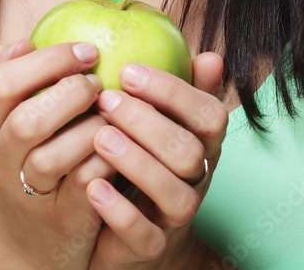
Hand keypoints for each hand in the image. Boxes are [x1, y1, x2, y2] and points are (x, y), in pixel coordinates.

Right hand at [0, 38, 120, 269]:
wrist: (28, 239)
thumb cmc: (26, 159)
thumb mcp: (7, 120)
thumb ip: (12, 78)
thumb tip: (24, 40)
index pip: (1, 81)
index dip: (47, 59)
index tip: (85, 49)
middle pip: (26, 120)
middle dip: (69, 92)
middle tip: (97, 81)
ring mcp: (27, 193)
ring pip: (52, 157)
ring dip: (89, 126)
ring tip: (108, 111)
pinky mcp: (62, 216)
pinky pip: (85, 181)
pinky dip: (105, 155)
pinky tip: (119, 139)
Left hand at [83, 52, 226, 268]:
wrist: (134, 229)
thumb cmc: (145, 157)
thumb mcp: (162, 121)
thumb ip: (178, 90)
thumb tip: (211, 55)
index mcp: (203, 142)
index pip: (209, 114)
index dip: (173, 92)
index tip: (127, 71)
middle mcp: (197, 178)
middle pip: (189, 152)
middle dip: (147, 123)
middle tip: (106, 100)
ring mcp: (177, 216)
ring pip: (174, 194)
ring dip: (136, 162)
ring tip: (100, 138)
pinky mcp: (153, 247)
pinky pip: (145, 235)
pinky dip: (120, 211)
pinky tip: (93, 187)